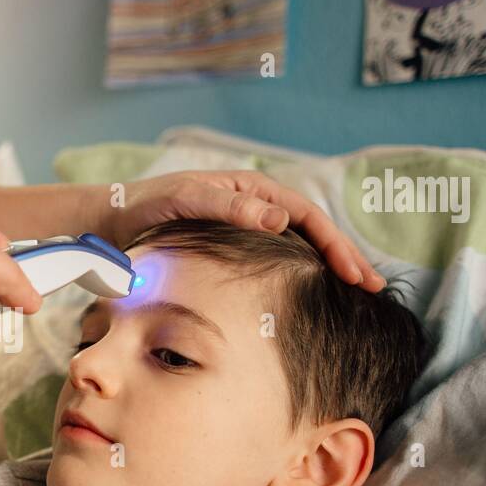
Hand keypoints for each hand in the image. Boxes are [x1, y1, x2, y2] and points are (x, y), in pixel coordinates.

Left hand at [100, 170, 385, 290]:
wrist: (111, 221)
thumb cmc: (144, 209)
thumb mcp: (185, 202)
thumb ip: (229, 207)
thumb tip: (281, 218)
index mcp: (250, 189)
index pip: (308, 215)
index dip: (336, 244)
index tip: (355, 273)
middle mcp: (253, 204)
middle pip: (312, 230)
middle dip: (344, 257)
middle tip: (374, 287)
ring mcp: (245, 225)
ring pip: (299, 245)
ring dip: (327, 267)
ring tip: (354, 293)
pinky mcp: (232, 246)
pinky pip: (276, 258)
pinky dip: (299, 274)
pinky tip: (310, 296)